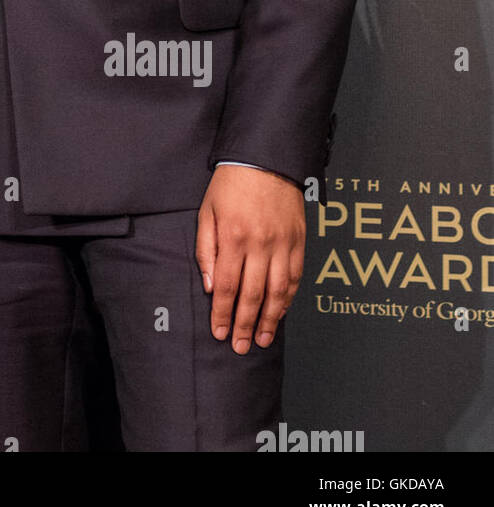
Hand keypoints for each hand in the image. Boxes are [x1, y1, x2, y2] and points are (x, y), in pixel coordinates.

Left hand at [196, 165, 304, 353]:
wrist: (265, 160)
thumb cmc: (230, 185)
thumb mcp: (207, 212)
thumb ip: (206, 250)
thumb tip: (210, 286)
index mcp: (233, 237)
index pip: (226, 286)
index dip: (222, 313)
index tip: (218, 332)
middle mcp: (260, 244)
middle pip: (252, 295)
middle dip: (244, 324)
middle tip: (239, 346)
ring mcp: (283, 244)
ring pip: (278, 292)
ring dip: (269, 320)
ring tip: (260, 339)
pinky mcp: (299, 242)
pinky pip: (295, 278)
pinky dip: (288, 299)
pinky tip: (280, 313)